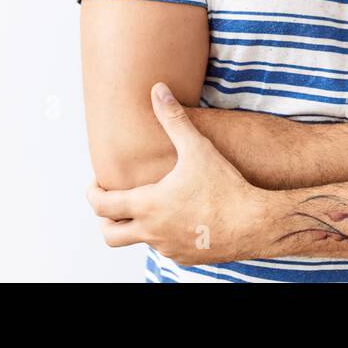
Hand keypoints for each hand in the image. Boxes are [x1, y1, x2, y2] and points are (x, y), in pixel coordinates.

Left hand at [85, 82, 271, 265]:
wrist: (254, 223)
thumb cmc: (225, 186)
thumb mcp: (197, 148)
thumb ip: (173, 119)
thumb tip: (157, 90)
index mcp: (148, 205)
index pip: (102, 205)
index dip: (93, 193)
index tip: (96, 183)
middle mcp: (153, 231)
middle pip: (110, 235)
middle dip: (104, 220)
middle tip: (112, 203)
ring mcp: (169, 248)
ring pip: (141, 241)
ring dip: (138, 226)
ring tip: (151, 204)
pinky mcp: (186, 258)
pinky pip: (166, 248)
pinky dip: (165, 235)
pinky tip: (182, 217)